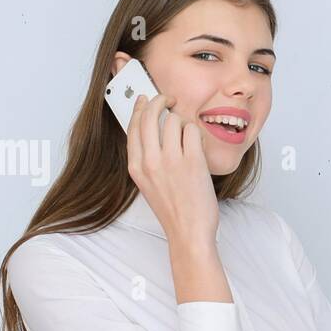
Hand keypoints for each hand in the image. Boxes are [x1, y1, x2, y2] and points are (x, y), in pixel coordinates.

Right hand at [126, 93, 218, 245]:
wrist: (188, 232)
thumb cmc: (173, 211)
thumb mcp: (148, 185)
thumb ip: (147, 160)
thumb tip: (152, 131)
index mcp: (136, 167)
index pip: (133, 126)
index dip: (139, 108)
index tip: (144, 99)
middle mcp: (150, 161)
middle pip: (150, 115)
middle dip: (159, 100)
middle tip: (169, 99)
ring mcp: (171, 160)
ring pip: (174, 120)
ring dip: (182, 122)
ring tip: (188, 136)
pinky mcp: (193, 161)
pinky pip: (193, 131)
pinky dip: (196, 134)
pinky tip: (197, 146)